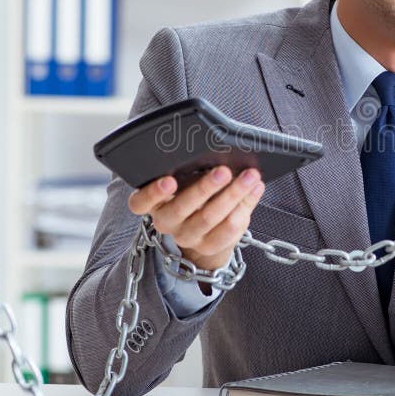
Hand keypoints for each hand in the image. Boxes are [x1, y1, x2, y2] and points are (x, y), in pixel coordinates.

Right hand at [127, 167, 264, 272]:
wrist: (205, 229)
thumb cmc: (195, 193)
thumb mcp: (189, 179)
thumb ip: (198, 166)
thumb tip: (222, 149)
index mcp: (154, 203)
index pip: (140, 203)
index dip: (153, 193)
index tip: (169, 180)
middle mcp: (166, 222)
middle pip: (181, 208)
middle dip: (204, 188)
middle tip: (223, 171)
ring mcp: (187, 237)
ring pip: (208, 218)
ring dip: (232, 195)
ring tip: (249, 176)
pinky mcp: (209, 246)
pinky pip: (227, 230)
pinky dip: (244, 207)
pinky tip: (254, 190)